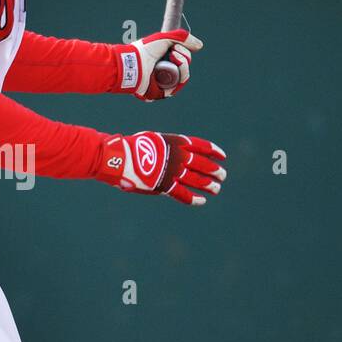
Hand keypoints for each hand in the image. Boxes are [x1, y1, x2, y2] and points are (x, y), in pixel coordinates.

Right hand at [99, 131, 225, 205]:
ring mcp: (173, 172)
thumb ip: (167, 149)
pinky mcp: (165, 186)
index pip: (202, 146)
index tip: (222, 156)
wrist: (119, 156)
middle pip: (204, 164)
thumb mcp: (153, 140)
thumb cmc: (132, 147)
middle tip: (222, 176)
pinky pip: (184, 194)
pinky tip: (202, 201)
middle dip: (215, 171)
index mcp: (177, 142)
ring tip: (217, 189)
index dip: (214, 152)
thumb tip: (174, 160)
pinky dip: (194, 198)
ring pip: (198, 180)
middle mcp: (179, 157)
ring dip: (209, 185)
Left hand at [120, 29, 201, 99]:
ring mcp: (163, 83)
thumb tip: (200, 46)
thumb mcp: (165, 38)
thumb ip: (182, 38)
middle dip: (184, 57)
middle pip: (185, 68)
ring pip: (183, 77)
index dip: (184, 52)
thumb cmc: (145, 49)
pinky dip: (179, 75)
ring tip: (174, 57)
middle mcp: (164, 73)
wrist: (134, 61)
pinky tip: (173, 67)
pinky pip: (177, 86)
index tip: (176, 46)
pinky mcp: (160, 93)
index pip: (182, 59)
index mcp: (164, 61)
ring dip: (184, 65)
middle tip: (174, 51)